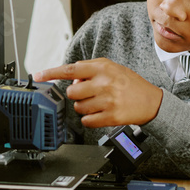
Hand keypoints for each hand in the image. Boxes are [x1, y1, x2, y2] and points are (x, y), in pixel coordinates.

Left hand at [33, 58, 162, 127]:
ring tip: (99, 103)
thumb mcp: (112, 68)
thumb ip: (90, 70)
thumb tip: (71, 79)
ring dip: (84, 107)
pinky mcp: (111, 117)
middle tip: (89, 93)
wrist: (152, 101)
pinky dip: (90, 119)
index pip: (71, 69)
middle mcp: (104, 83)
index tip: (38, 75)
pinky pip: (87, 121)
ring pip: (78, 108)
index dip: (52, 72)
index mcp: (102, 68)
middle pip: (72, 92)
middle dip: (77, 94)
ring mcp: (107, 101)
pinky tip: (101, 113)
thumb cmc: (130, 84)